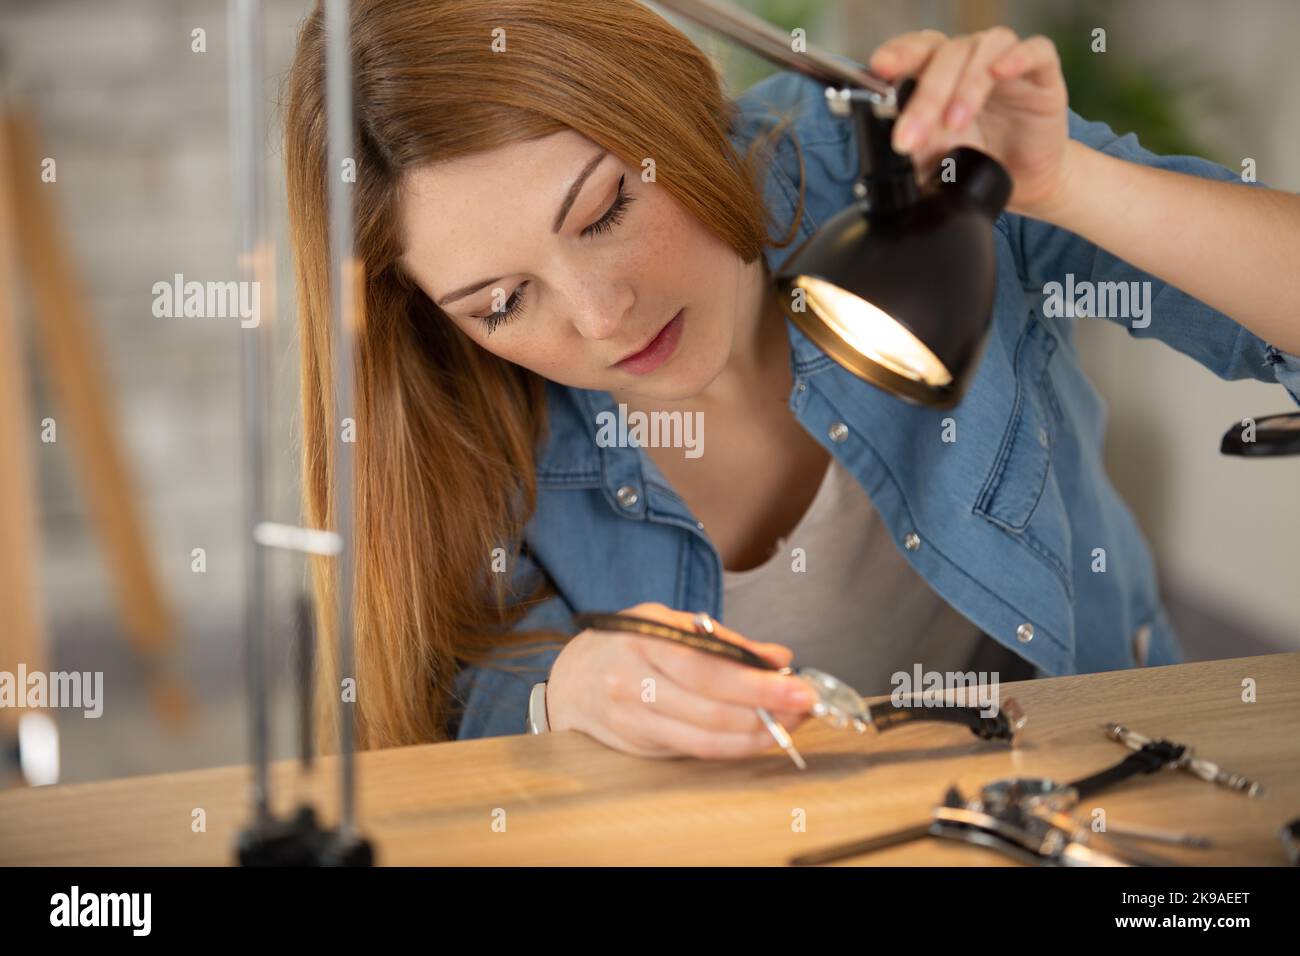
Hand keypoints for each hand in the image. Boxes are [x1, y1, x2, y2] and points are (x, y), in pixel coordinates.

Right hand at [546, 602, 813, 759]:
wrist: (571, 679)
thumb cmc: (627, 645)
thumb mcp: (667, 623)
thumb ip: (722, 640)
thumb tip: (778, 658)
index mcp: (642, 641)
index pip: (709, 670)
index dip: (758, 685)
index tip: (800, 688)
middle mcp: (633, 683)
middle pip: (711, 711)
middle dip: (767, 713)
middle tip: (806, 708)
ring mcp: (633, 721)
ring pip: (706, 740)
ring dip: (757, 736)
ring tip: (790, 724)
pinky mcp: (638, 747)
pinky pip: (695, 752)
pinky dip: (734, 747)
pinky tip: (759, 736)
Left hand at [869, 27, 1072, 217]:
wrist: (1023, 183)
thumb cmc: (975, 160)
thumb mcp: (931, 158)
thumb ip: (908, 147)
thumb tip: (880, 152)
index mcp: (937, 71)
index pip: (915, 49)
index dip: (898, 54)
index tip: (879, 69)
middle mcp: (970, 59)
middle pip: (944, 55)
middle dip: (924, 96)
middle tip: (908, 137)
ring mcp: (1006, 62)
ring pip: (983, 51)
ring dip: (965, 86)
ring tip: (954, 123)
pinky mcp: (1043, 74)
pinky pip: (1036, 50)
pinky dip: (1018, 57)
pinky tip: (1001, 73)